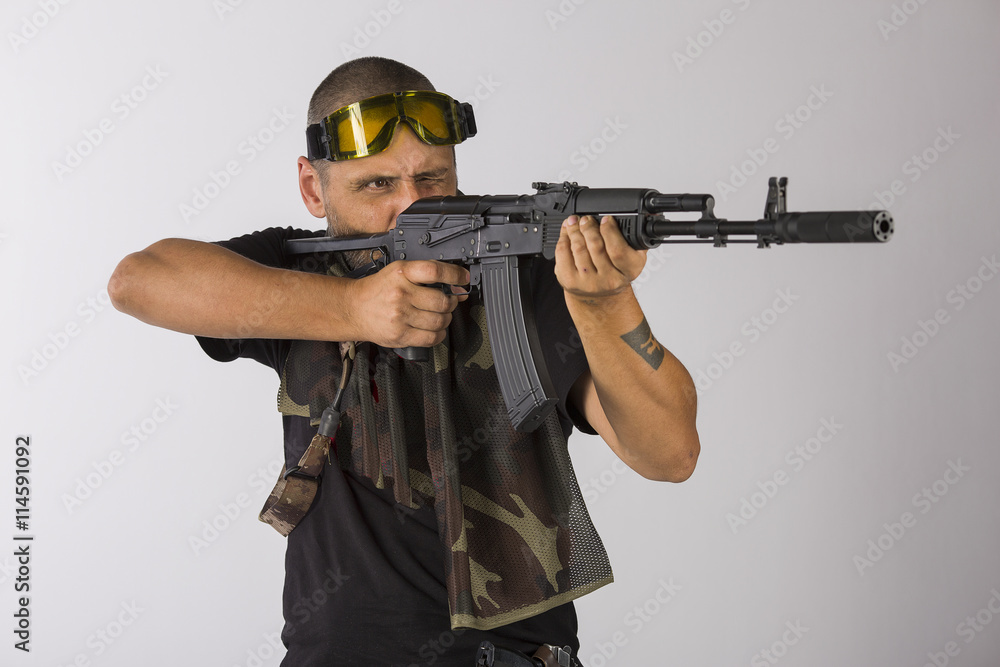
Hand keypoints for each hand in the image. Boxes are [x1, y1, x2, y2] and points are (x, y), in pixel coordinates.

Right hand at [347, 260, 469, 347]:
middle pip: (442, 300)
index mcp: (400, 273)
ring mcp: (400, 317)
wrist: (354, 309)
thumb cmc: (378, 290)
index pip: (434, 271)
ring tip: (440, 315)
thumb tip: (456, 286)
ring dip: (446, 319)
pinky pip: (431, 338)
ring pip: (440, 320)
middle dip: (451, 302)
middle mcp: (400, 294)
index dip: (454, 275)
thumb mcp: (398, 272)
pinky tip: (434, 328)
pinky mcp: (400, 335)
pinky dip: (439, 334)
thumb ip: (426, 276)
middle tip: (448, 302)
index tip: (463, 278)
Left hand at [554, 215, 646, 303]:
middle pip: (595, 246)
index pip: (618, 249)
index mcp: (629, 270)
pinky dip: (563, 239)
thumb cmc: (616, 271)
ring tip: (574, 222)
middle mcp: (610, 280)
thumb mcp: (632, 256)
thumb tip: (629, 215)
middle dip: (588, 227)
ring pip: (578, 248)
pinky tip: (566, 233)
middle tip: (586, 219)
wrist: (602, 297)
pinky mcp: (571, 282)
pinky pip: (563, 254)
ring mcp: (589, 283)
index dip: (609, 231)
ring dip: (574, 230)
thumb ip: (633, 238)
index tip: (605, 219)